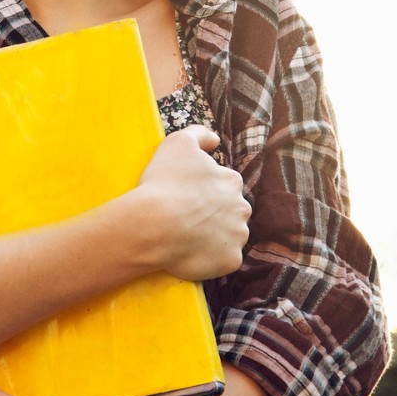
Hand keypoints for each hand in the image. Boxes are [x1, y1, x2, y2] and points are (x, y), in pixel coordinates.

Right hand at [133, 125, 249, 280]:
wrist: (154, 224)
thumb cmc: (164, 182)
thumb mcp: (178, 141)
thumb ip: (200, 134)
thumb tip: (215, 140)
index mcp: (232, 181)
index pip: (224, 184)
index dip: (205, 190)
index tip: (186, 196)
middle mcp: (242, 208)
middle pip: (231, 210)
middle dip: (214, 213)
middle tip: (187, 217)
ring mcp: (238, 236)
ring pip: (230, 236)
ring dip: (214, 236)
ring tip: (187, 237)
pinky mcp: (231, 261)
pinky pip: (224, 260)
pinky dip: (211, 258)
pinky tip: (191, 253)